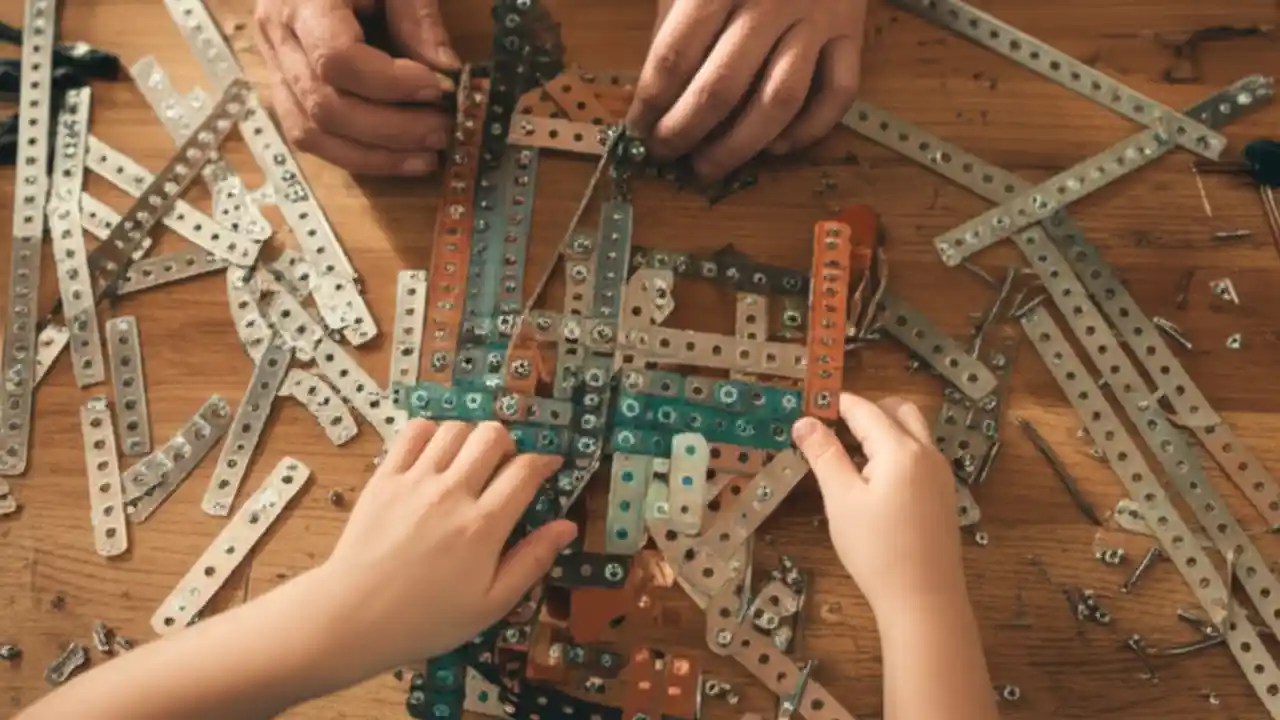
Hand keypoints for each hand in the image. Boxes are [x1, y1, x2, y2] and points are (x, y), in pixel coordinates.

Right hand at [254, 0, 459, 174]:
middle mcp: (276, 35)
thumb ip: (418, 17)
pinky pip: (309, 137)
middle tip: (444, 131)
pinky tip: (398, 158)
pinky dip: (356, 156)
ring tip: (428, 157)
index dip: (391, 85)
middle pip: (325, 106)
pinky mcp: (283, 86)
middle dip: (392, 130)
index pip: (336, 59)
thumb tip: (447, 73)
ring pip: (311, 133)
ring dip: (375, 156)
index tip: (439, 88)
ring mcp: (273, 64)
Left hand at [315, 420, 576, 674]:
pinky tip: (435, 455)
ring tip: (468, 461)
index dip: (544, 462)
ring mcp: (415, 481)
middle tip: (504, 466)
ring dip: (470, 438)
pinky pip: (413, 433)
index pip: (525, 471)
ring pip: (455, 429)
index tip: (548, 465)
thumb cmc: (427, 619)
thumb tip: (567, 526)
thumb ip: (532, 561)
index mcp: (483, 526)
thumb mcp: (491, 604)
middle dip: (508, 444)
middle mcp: (452, 494)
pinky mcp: (384, 478)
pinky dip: (431, 433)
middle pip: (492, 436)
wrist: (353, 618)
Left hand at [627, 0, 867, 180]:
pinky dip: (809, 129)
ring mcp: (817, 17)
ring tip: (708, 166)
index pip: (674, 57)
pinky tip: (776, 147)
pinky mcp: (853, 31)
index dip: (650, 103)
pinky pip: (837, 93)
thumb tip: (655, 92)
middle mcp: (771, 0)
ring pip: (779, 101)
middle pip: (721, 88)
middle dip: (685, 132)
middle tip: (666, 153)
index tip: (637, 130)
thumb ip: (672, 20)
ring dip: (739, 145)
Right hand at [791, 393, 964, 612]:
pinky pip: (919, 454)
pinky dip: (895, 451)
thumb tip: (805, 421)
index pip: (864, 410)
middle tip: (831, 430)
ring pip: (912, 431)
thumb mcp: (841, 500)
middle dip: (864, 411)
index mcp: (901, 450)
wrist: (924, 599)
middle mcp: (927, 453)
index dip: (835, 404)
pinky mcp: (942, 493)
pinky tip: (872, 481)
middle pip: (897, 410)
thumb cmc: (877, 550)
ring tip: (847, 456)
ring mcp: (940, 473)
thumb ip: (824, 455)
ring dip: (882, 430)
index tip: (809, 405)